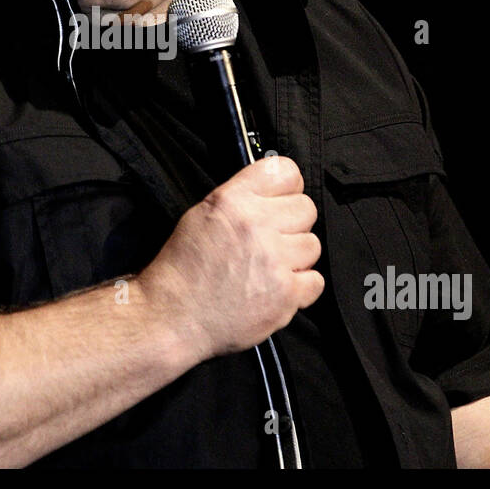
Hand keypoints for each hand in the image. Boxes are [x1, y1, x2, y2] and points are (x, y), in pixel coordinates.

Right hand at [139, 155, 323, 361]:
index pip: (286, 172)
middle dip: (293, 223)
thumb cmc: (183, 269)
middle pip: (306, 208)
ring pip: (313, 245)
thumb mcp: (201, 215)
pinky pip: (316, 281)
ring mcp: (274, 260)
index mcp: (233, 201)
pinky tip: (276, 288)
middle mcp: (256, 225)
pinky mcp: (286, 294)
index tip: (282, 200)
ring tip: (270, 268)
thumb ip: (241, 198)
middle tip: (272, 240)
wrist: (173, 316)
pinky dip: (300, 288)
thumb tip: (275, 194)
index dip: (287, 187)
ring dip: (296, 257)